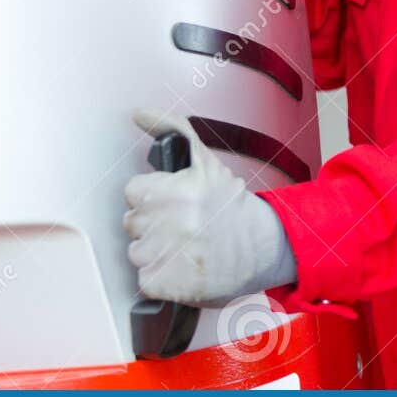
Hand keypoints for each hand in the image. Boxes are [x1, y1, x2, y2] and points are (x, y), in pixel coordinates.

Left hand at [122, 109, 297, 306]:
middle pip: (131, 222)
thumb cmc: (231, 206)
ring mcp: (168, 255)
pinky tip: (183, 266)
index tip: (174, 204)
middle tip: (183, 225)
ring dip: (156, 251)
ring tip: (185, 246)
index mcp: (178, 190)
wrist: (264, 248)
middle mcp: (172, 223)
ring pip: (135, 251)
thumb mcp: (205, 161)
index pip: (133, 192)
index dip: (152, 198)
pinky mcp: (166, 283)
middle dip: (153, 224)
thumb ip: (171, 129)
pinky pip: (144, 278)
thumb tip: (139, 112)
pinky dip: (161, 276)